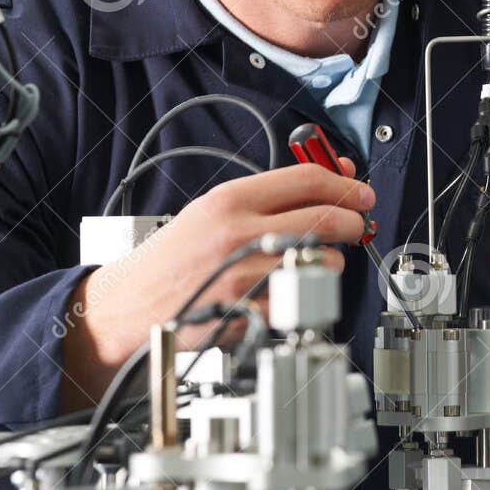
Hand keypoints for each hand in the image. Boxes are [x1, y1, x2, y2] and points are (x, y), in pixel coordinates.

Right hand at [59, 159, 373, 410]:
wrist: (128, 308)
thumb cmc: (172, 260)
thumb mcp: (214, 212)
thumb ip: (271, 195)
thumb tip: (333, 176)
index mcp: (229, 200)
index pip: (307, 179)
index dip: (344, 184)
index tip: (361, 191)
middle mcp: (238, 233)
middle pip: (324, 217)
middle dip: (352, 221)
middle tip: (356, 224)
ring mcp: (244, 274)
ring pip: (321, 260)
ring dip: (331, 261)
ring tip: (314, 260)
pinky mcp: (248, 312)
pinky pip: (301, 298)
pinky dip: (304, 294)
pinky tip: (289, 290)